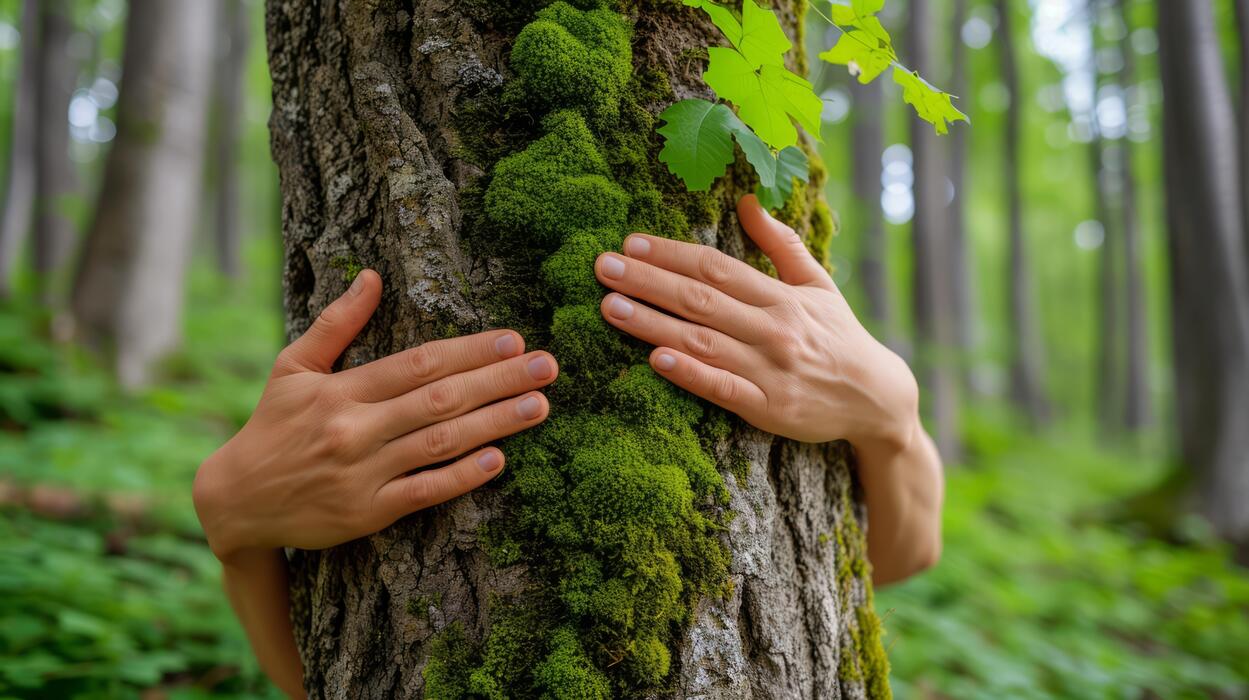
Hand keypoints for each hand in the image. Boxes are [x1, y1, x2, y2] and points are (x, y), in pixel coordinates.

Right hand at [193, 270, 557, 561]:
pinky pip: (424, 492)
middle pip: (440, 400)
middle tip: (547, 367)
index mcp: (340, 390)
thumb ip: (336, 323)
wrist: (235, 500)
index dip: (469, 352)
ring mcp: (363, 474)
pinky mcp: (367, 514)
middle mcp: (354, 430)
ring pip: (440, 444)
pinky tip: (499, 458)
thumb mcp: (293, 367)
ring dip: (496, 424)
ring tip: (540, 406)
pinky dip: (462, 476)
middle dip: (499, 382)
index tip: (514, 340)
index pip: (418, 364)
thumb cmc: (272, 426)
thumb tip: (372, 276)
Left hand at [595, 195, 918, 453]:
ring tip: (610, 308)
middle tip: (602, 268)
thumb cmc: (838, 335)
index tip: (631, 244)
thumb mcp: (817, 283)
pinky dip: (690, 374)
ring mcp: (770, 370)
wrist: (877, 397)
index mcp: (782, 297)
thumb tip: (747, 199)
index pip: (716, 268)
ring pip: (702, 342)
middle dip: (647, 281)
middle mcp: (774, 329)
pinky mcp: (769, 409)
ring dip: (652, 324)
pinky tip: (655, 360)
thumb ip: (780, 242)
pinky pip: (723, 390)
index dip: (671, 254)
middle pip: (700, 300)